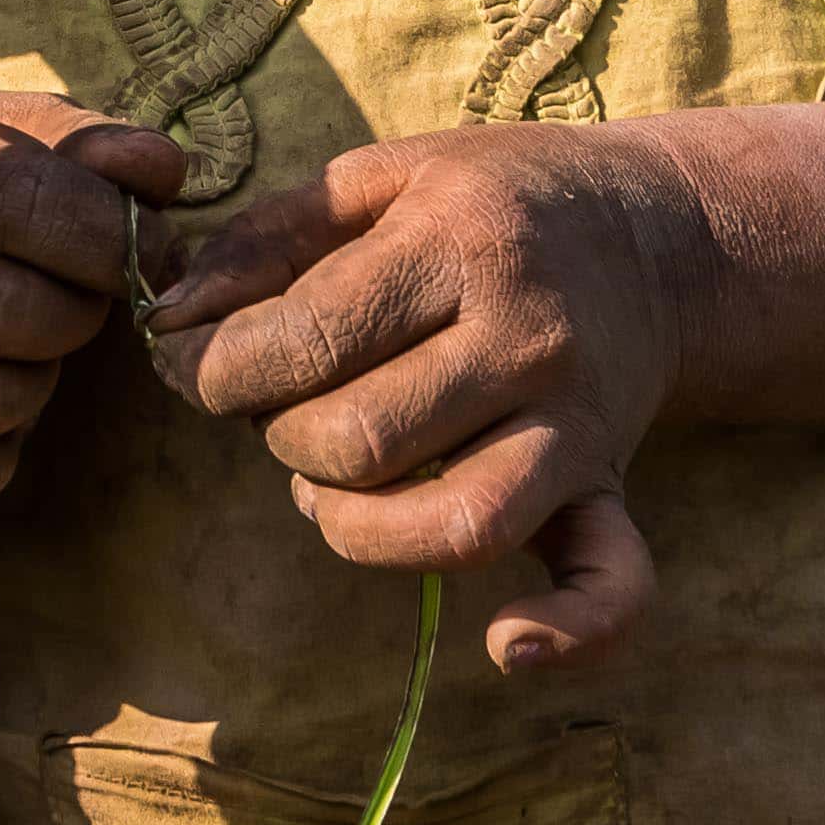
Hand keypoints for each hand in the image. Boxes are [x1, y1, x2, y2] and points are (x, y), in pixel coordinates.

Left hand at [141, 125, 679, 673]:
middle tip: (284, 409)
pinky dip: (568, 632)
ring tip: (331, 486)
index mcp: (461, 245)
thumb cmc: (488, 201)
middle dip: (283, 439)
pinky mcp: (611, 484)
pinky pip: (611, 583)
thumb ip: (264, 240)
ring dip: (358, 528)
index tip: (200, 362)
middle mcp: (527, 339)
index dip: (221, 367)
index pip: (311, 340)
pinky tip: (505, 646)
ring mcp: (577, 424)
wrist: (655, 232)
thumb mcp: (377, 178)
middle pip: (363, 441)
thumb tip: (168, 320)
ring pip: (457, 524)